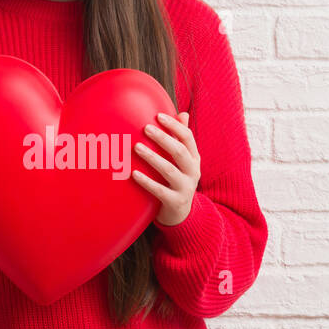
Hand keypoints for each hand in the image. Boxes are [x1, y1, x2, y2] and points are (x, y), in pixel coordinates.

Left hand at [131, 111, 199, 226]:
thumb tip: (183, 113)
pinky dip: (147, 182)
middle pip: (179, 151)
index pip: (187, 137)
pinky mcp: (175, 202)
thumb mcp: (183, 161)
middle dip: (163, 138)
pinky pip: (160, 191)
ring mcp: (185, 187)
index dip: (174, 126)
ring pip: (169, 170)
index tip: (158, 116)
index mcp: (194, 158)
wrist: (181, 214)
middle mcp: (193, 171)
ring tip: (136, 147)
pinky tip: (133, 174)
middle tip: (146, 128)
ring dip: (152, 158)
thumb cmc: (177, 180)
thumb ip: (181, 139)